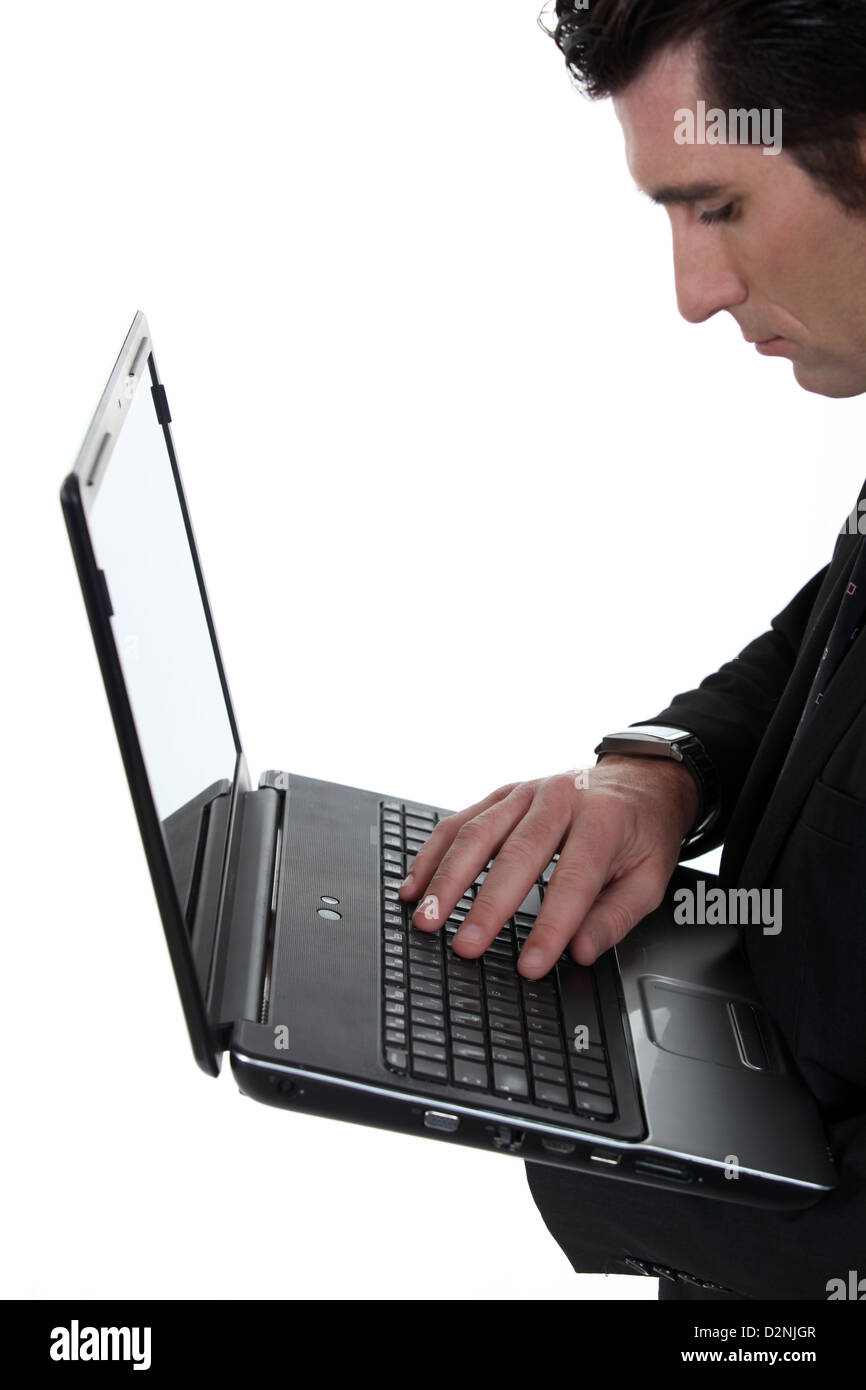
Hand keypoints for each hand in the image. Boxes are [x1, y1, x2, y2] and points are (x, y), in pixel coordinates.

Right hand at [397, 756, 698, 977]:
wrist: (637, 780)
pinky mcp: (501, 795)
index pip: (573, 880)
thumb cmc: (641, 833)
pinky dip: (432, 855)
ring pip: (476, 834)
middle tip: (466, 945)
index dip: (550, 926)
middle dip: (487, 905)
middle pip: (516, 854)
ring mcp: (525, 793)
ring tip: (428, 918)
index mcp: (603, 820)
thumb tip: (582, 951)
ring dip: (447, 879)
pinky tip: (416, 885)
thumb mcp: (651, 878)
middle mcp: (559, 799)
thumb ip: (616, 917)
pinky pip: (458, 822)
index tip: (530, 965)